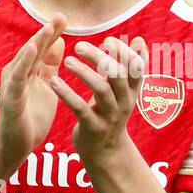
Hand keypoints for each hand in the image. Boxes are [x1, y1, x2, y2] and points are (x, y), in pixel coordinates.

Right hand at [0, 14, 66, 169]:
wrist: (15, 148)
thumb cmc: (30, 119)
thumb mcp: (47, 88)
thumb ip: (50, 66)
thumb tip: (60, 43)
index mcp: (28, 72)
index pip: (42, 49)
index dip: (53, 33)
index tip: (66, 18)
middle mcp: (17, 74)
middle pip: (33, 49)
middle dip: (47, 32)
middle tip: (61, 15)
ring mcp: (12, 85)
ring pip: (24, 59)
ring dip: (36, 42)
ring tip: (49, 27)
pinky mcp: (10, 97)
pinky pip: (17, 77)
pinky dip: (25, 61)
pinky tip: (33, 49)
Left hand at [50, 35, 149, 166]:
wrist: (105, 152)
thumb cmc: (111, 114)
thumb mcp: (124, 92)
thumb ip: (129, 68)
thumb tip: (138, 40)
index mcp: (132, 91)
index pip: (136, 67)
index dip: (124, 52)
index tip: (108, 40)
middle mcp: (124, 102)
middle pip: (118, 75)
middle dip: (100, 58)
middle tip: (80, 46)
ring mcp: (110, 116)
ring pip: (101, 90)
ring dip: (84, 73)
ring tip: (67, 61)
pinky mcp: (93, 128)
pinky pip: (81, 108)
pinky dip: (67, 94)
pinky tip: (54, 82)